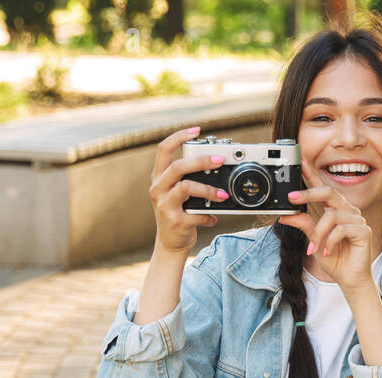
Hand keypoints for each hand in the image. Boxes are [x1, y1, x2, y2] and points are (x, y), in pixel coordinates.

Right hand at [149, 126, 229, 254]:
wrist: (170, 243)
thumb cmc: (177, 213)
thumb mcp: (176, 192)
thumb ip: (187, 178)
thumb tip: (215, 162)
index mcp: (159, 177)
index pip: (163, 149)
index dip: (179, 136)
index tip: (196, 130)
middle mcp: (158, 189)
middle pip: (178, 167)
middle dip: (201, 160)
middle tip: (219, 160)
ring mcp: (165, 206)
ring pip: (186, 188)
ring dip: (208, 189)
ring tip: (223, 194)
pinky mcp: (175, 222)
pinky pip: (196, 214)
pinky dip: (209, 216)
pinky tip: (213, 218)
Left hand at [277, 156, 375, 292]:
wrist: (349, 279)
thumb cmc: (335, 259)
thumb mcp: (314, 240)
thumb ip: (303, 225)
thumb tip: (285, 215)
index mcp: (335, 210)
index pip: (322, 188)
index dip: (312, 173)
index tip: (299, 161)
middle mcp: (347, 211)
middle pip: (329, 192)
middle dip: (309, 193)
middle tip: (292, 198)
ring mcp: (357, 220)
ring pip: (332, 215)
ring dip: (319, 234)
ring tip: (315, 249)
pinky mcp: (363, 231)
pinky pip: (341, 229)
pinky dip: (329, 242)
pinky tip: (327, 252)